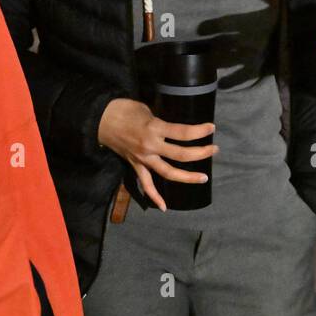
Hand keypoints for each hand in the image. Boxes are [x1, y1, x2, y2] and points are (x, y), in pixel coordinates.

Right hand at [96, 98, 216, 210]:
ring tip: (203, 178)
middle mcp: (150, 146)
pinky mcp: (135, 165)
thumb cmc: (124, 109)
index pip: (183, 132)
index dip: (200, 131)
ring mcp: (143, 158)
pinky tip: (164, 207)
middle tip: (214, 149)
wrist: (100, 119)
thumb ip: (162, 121)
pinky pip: (145, 184)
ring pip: (168, 173)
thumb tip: (174, 126)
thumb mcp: (146, 109)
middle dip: (201, 153)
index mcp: (154, 128)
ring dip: (187, 177)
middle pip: (181, 154)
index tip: (212, 128)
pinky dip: (154, 197)